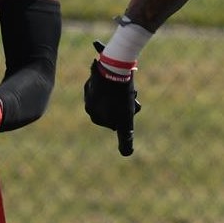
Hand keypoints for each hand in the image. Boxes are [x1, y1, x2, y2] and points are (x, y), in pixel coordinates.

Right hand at [83, 41, 139, 156]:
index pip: (116, 121)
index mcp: (94, 115)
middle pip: (115, 108)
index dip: (127, 114)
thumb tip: (127, 153)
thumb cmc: (120, 97)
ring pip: (113, 95)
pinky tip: (122, 77)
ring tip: (130, 86)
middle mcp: (89, 103)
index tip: (132, 106)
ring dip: (123, 93)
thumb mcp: (125, 120)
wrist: (113, 69)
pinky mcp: (95, 76)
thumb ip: (125, 138)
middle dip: (126, 104)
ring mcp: (91, 89)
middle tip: (133, 95)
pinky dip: (117, 83)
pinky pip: (110, 83)